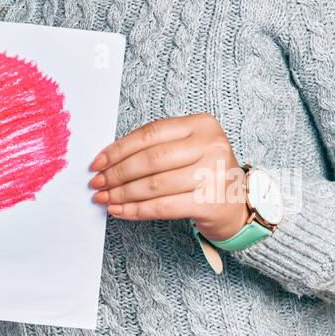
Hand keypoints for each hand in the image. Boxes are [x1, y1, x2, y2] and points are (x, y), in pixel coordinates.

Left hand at [88, 112, 250, 242]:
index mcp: (202, 124)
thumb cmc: (204, 173)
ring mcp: (213, 174)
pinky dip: (136, 210)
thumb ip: (155, 147)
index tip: (97, 162)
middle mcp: (211, 146)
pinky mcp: (210, 203)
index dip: (119, 148)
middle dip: (117, 173)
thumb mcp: (187, 149)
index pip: (151, 134)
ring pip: (154, 184)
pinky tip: (120, 211)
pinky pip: (163, 207)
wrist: (238, 205)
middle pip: (150, 159)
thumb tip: (107, 159)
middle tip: (97, 183)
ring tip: (104, 198)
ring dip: (122, 193)